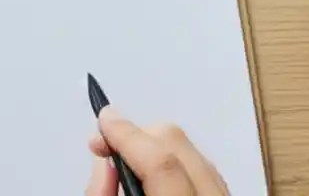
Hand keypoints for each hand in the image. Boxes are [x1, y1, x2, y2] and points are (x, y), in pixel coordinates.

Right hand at [85, 107, 229, 195]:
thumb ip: (103, 195)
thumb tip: (105, 161)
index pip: (160, 163)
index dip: (126, 135)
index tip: (104, 120)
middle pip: (179, 143)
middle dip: (139, 136)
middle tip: (107, 143)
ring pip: (194, 150)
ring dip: (157, 148)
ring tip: (129, 163)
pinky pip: (205, 167)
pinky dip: (178, 163)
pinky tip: (155, 175)